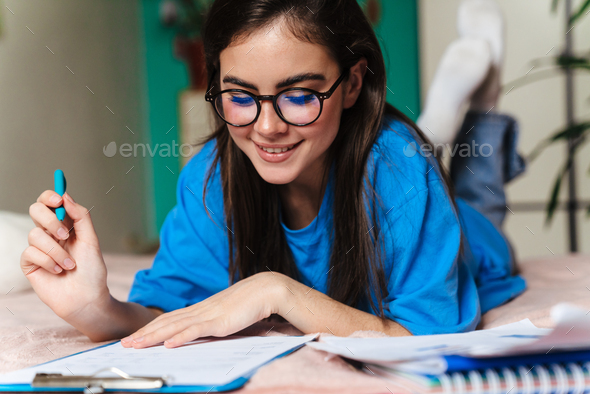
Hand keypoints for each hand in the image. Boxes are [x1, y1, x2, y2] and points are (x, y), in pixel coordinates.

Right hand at [20, 191, 108, 319]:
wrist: (86, 298)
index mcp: (65, 225)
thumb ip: (81, 217)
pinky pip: (31, 252)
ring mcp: (38, 248)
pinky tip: (58, 272)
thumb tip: (66, 196)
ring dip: (56, 251)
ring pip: (35, 234)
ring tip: (70, 265)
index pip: (51, 202)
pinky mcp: (30, 263)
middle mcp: (49, 233)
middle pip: (35, 210)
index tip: (58, 199)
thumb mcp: (91, 240)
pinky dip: (49, 262)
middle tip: (64, 234)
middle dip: (50, 220)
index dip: (50, 196)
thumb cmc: (91, 270)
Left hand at [121, 272, 283, 348]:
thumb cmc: (248, 303)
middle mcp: (199, 311)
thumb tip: (201, 333)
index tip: (135, 337)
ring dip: (154, 336)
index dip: (150, 328)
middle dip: (144, 333)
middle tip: (124, 344)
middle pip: (166, 322)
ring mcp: (208, 315)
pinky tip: (168, 343)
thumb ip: (211, 323)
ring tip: (137, 345)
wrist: (265, 290)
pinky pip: (196, 330)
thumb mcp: (224, 315)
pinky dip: (181, 336)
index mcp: (200, 310)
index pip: (169, 319)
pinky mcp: (219, 321)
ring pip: (175, 326)